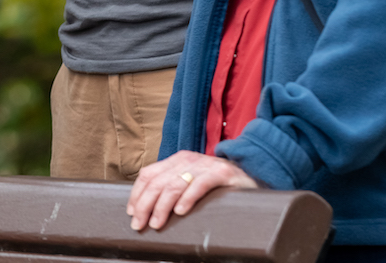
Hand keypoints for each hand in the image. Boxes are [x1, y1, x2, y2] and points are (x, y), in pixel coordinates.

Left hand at [127, 150, 260, 230]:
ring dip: (162, 206)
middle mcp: (188, 160)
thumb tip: (148, 209)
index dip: (137, 193)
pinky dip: (188, 198)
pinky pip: (200, 184)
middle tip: (139, 224)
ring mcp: (205, 165)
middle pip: (158, 182)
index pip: (148, 174)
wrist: (254, 175)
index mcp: (177, 161)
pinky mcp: (222, 173)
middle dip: (145, 205)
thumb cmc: (219, 185)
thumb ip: (173, 187)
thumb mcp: (192, 181)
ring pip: (174, 184)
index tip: (131, 212)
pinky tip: (181, 211)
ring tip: (157, 223)